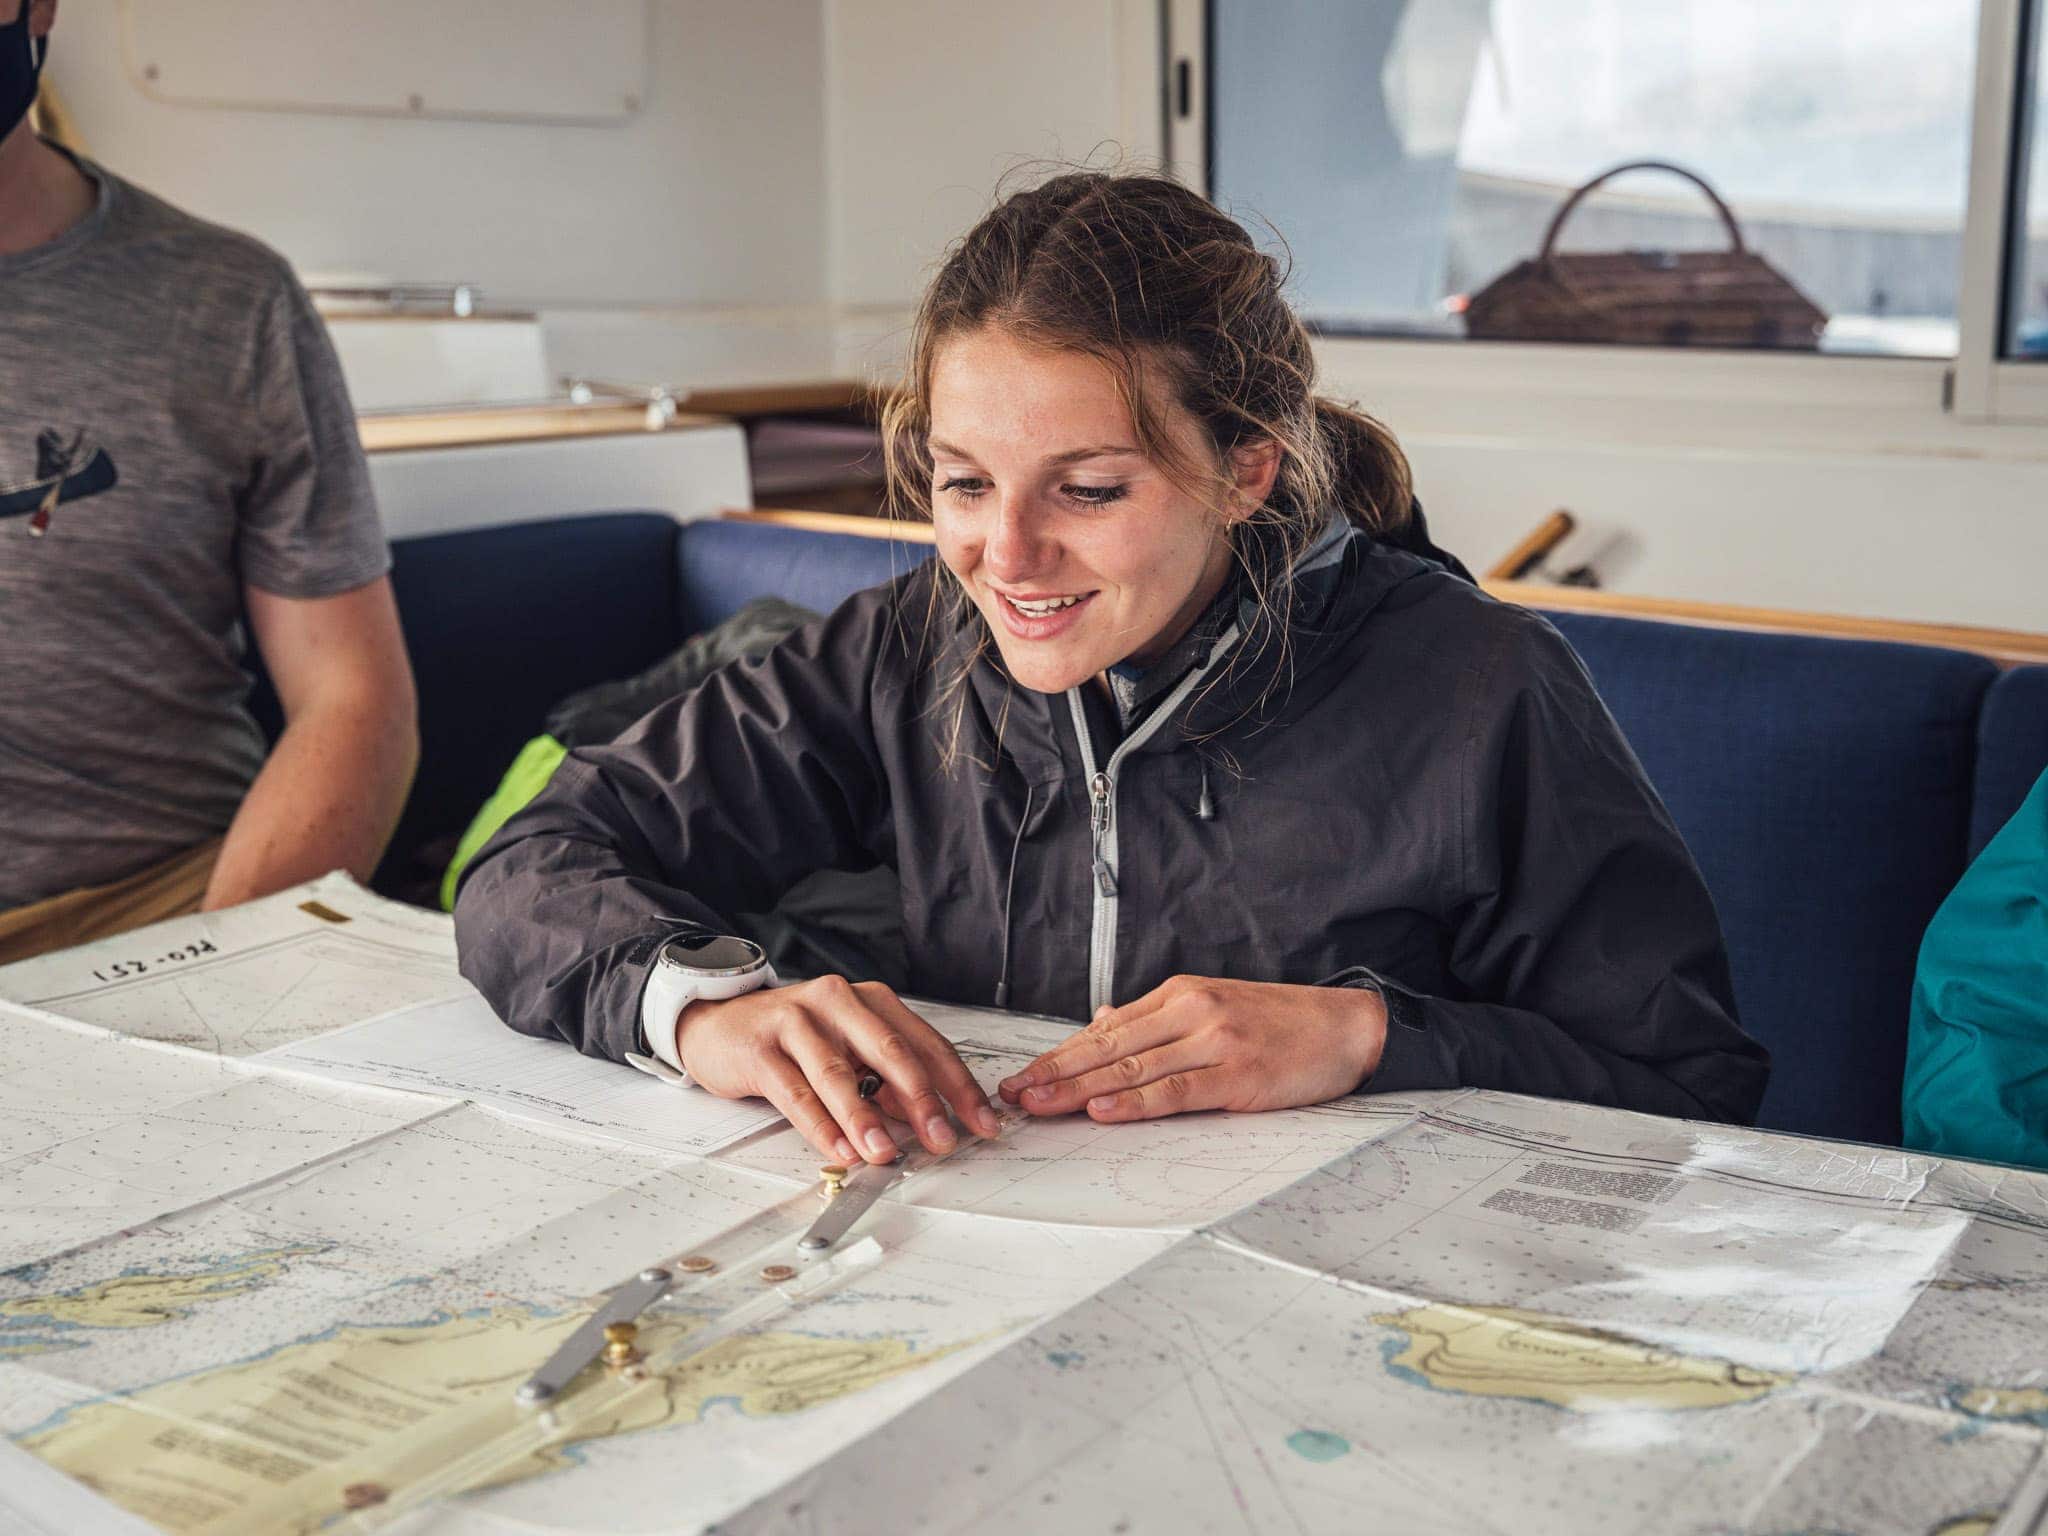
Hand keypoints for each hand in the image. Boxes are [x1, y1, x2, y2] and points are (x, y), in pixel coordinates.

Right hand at [675, 975, 1000, 1164]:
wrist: (717, 1022)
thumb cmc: (791, 1039)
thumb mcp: (846, 1049)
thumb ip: (884, 1080)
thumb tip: (927, 1123)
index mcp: (870, 1001)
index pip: (926, 1044)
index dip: (958, 1086)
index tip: (981, 1122)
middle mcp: (838, 1002)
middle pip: (891, 1053)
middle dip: (922, 1101)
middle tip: (942, 1140)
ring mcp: (797, 1021)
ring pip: (839, 1075)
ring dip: (866, 1120)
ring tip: (885, 1154)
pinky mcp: (761, 1048)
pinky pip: (796, 1092)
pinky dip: (820, 1126)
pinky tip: (839, 1149)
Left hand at [996, 975, 1386, 1122]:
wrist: (1347, 1026)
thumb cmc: (1281, 1024)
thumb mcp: (1215, 1007)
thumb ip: (1159, 1021)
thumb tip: (1104, 1024)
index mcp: (1180, 996)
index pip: (1105, 1030)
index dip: (1060, 1055)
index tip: (1024, 1075)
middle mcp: (1190, 1012)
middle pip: (1108, 1048)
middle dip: (1055, 1073)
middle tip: (1014, 1094)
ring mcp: (1213, 1042)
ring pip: (1132, 1069)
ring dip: (1079, 1090)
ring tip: (1040, 1105)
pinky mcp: (1237, 1074)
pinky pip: (1174, 1090)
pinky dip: (1134, 1102)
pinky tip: (1101, 1109)